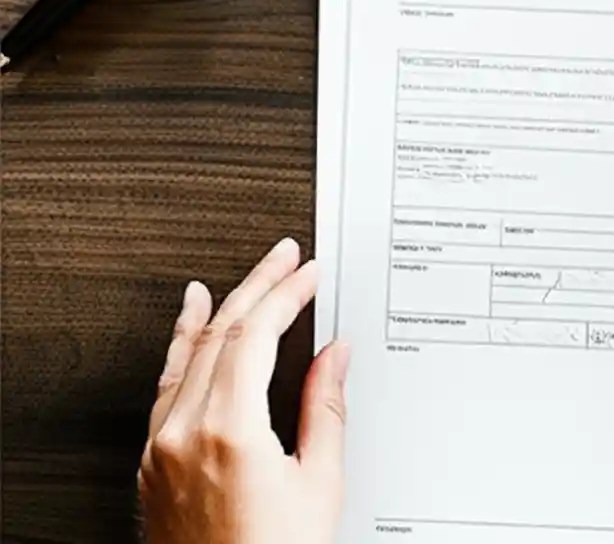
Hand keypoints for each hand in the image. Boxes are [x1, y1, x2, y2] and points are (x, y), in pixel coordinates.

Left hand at [138, 238, 349, 543]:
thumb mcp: (319, 484)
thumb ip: (325, 409)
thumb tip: (334, 357)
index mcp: (229, 431)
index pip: (255, 334)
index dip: (285, 295)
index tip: (307, 274)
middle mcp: (183, 432)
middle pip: (218, 334)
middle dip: (256, 286)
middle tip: (284, 257)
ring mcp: (160, 447)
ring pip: (184, 356)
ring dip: (214, 310)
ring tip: (234, 278)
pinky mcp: (152, 463)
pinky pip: (163, 387)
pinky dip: (180, 350)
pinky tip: (187, 334)